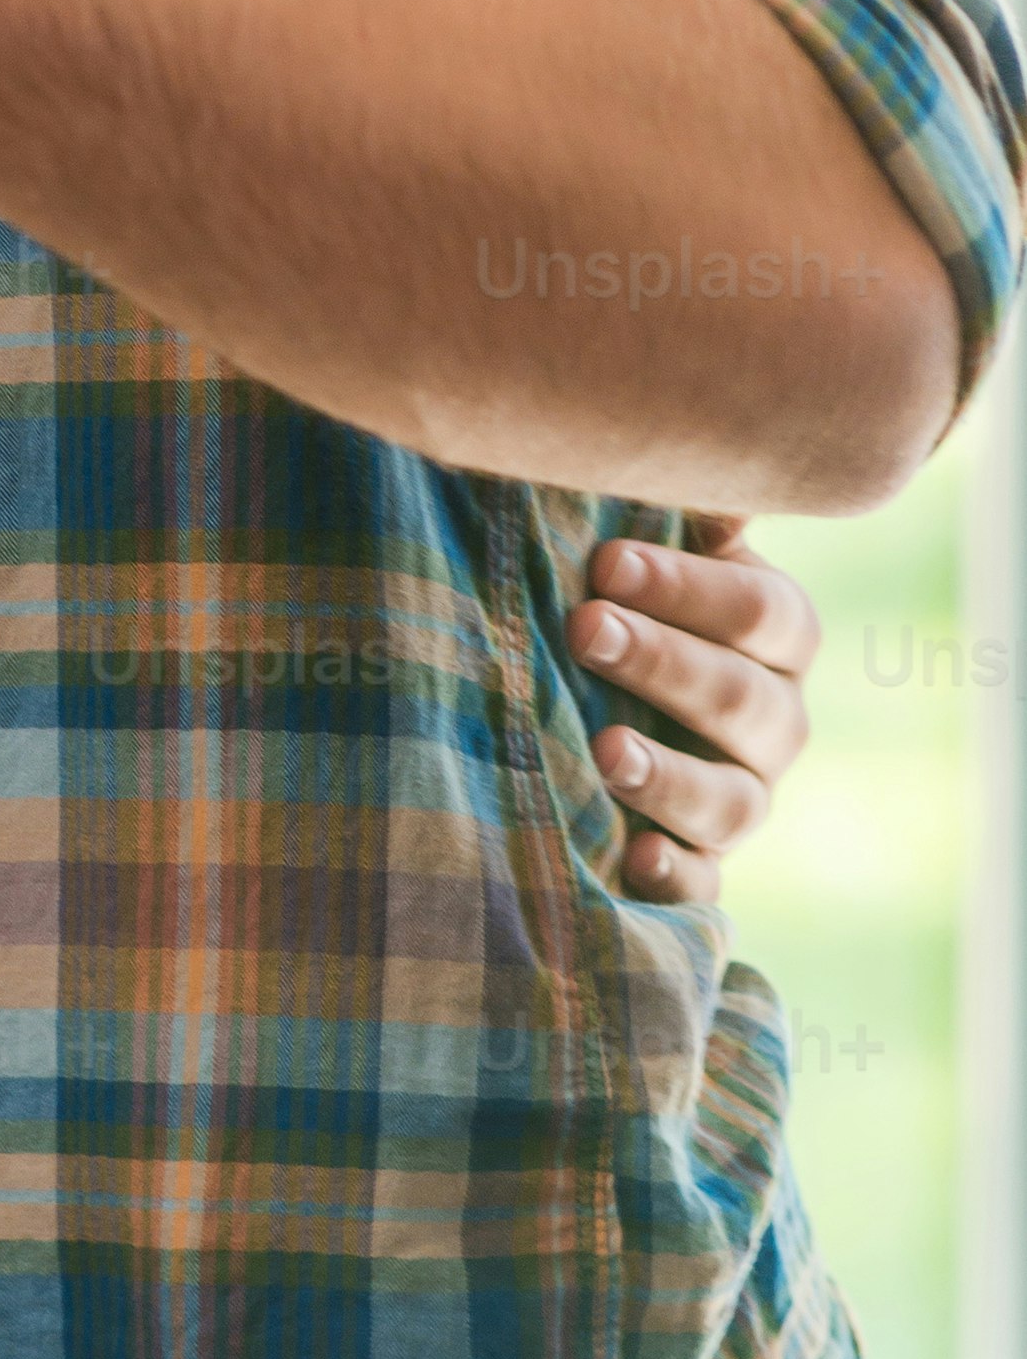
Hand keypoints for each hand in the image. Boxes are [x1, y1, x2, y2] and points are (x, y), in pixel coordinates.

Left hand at [569, 515, 819, 906]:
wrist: (605, 701)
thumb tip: (693, 472)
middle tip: (583, 627)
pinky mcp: (702, 865)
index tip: (606, 562)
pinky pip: (704, 886)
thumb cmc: (627, 603)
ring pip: (735, 801)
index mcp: (777, 637)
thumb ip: (679, 519)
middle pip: (744, 700)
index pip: (761, 612)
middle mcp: (777, 723)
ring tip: (604, 750)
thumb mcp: (651, 558)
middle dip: (663, 662)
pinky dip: (675, 877)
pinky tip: (634, 857)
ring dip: (671, 777)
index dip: (689, 588)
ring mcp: (745, 798)